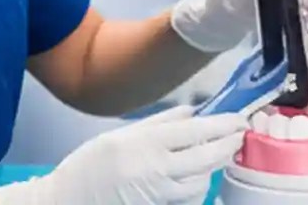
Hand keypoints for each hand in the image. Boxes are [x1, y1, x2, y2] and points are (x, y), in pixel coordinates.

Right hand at [0, 105, 246, 204]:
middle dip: (228, 145)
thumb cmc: (89, 165)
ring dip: (212, 169)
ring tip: (215, 155)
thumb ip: (159, 122)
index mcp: (145, 142)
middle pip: (207, 157)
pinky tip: (195, 180)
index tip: (239, 119)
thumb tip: (192, 112)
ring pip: (202, 182)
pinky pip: (188, 200)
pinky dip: (197, 189)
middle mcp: (155, 168)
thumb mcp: (120, 134)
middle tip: (239, 136)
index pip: (196, 130)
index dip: (223, 124)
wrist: (67, 200)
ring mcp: (157, 194)